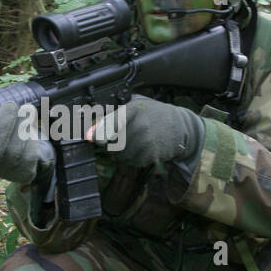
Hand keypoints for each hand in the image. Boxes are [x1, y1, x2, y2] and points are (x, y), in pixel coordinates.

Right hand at [0, 101, 51, 183]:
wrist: (25, 148)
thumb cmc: (1, 130)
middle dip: (4, 126)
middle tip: (10, 105)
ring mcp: (8, 171)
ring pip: (14, 151)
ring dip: (20, 126)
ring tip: (24, 109)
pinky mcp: (25, 172)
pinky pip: (29, 154)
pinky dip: (31, 134)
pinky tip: (31, 120)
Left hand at [86, 96, 203, 168]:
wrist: (181, 127)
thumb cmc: (154, 115)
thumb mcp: (135, 108)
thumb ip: (112, 118)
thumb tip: (89, 134)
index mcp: (134, 110)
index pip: (112, 123)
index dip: (100, 133)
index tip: (91, 138)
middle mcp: (140, 125)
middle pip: (113, 143)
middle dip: (112, 144)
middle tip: (123, 137)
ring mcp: (147, 141)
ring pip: (121, 155)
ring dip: (123, 152)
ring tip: (135, 142)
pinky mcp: (152, 155)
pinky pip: (133, 162)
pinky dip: (134, 158)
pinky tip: (143, 148)